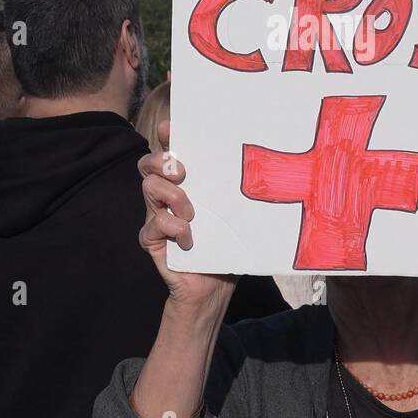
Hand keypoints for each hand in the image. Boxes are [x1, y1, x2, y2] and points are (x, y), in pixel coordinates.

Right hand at [139, 120, 236, 316]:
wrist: (213, 289)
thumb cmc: (226, 248)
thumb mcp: (236, 216)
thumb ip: (240, 194)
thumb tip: (268, 169)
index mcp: (188, 187)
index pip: (171, 153)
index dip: (167, 136)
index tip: (171, 128)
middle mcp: (168, 197)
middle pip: (148, 164)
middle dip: (161, 161)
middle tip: (183, 173)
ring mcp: (158, 217)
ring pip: (148, 188)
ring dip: (173, 197)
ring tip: (192, 215)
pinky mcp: (153, 240)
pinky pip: (152, 224)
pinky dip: (172, 228)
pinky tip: (189, 239)